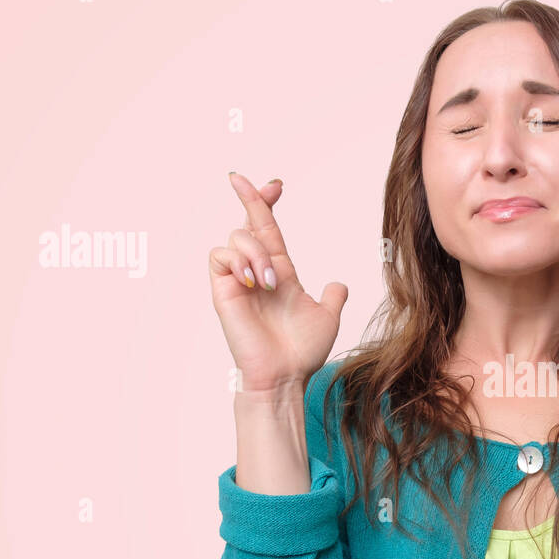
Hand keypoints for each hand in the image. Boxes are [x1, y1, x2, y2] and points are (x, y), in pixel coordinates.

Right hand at [208, 172, 347, 394]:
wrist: (286, 375)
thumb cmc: (302, 352)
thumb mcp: (327, 317)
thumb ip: (333, 297)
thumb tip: (338, 284)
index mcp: (279, 272)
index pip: (269, 229)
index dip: (267, 204)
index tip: (275, 186)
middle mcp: (256, 271)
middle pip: (248, 223)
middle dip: (251, 198)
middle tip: (254, 184)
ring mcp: (238, 280)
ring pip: (238, 237)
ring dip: (257, 252)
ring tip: (269, 282)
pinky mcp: (223, 290)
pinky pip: (219, 256)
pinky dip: (238, 261)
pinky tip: (253, 282)